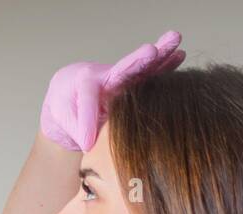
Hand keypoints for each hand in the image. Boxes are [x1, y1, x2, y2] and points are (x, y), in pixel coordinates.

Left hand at [39, 31, 185, 151]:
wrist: (68, 99)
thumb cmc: (64, 109)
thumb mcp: (62, 121)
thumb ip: (76, 129)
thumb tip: (89, 144)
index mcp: (83, 82)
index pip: (89, 101)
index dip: (88, 123)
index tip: (86, 144)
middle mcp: (105, 75)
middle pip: (122, 69)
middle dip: (136, 62)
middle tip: (150, 51)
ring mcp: (121, 78)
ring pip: (141, 68)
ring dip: (160, 56)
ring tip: (175, 40)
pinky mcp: (132, 83)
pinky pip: (149, 75)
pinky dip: (164, 66)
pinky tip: (179, 54)